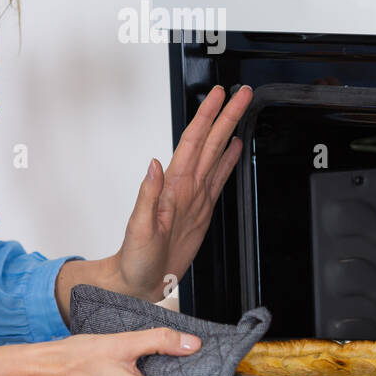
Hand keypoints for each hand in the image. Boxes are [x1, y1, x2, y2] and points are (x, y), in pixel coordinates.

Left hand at [115, 84, 252, 301]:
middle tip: (241, 94)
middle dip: (226, 116)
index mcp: (172, 187)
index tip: (219, 97)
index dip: (207, 117)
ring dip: (229, 132)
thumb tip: (154, 165)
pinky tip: (235, 149)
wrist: (138, 281)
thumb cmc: (134, 258)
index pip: (193, 142)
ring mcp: (194, 198)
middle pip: (210, 142)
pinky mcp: (201, 211)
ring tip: (240, 112)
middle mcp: (184, 187)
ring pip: (216, 156)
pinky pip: (218, 180)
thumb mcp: (139, 228)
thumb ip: (147, 196)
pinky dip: (229, 162)